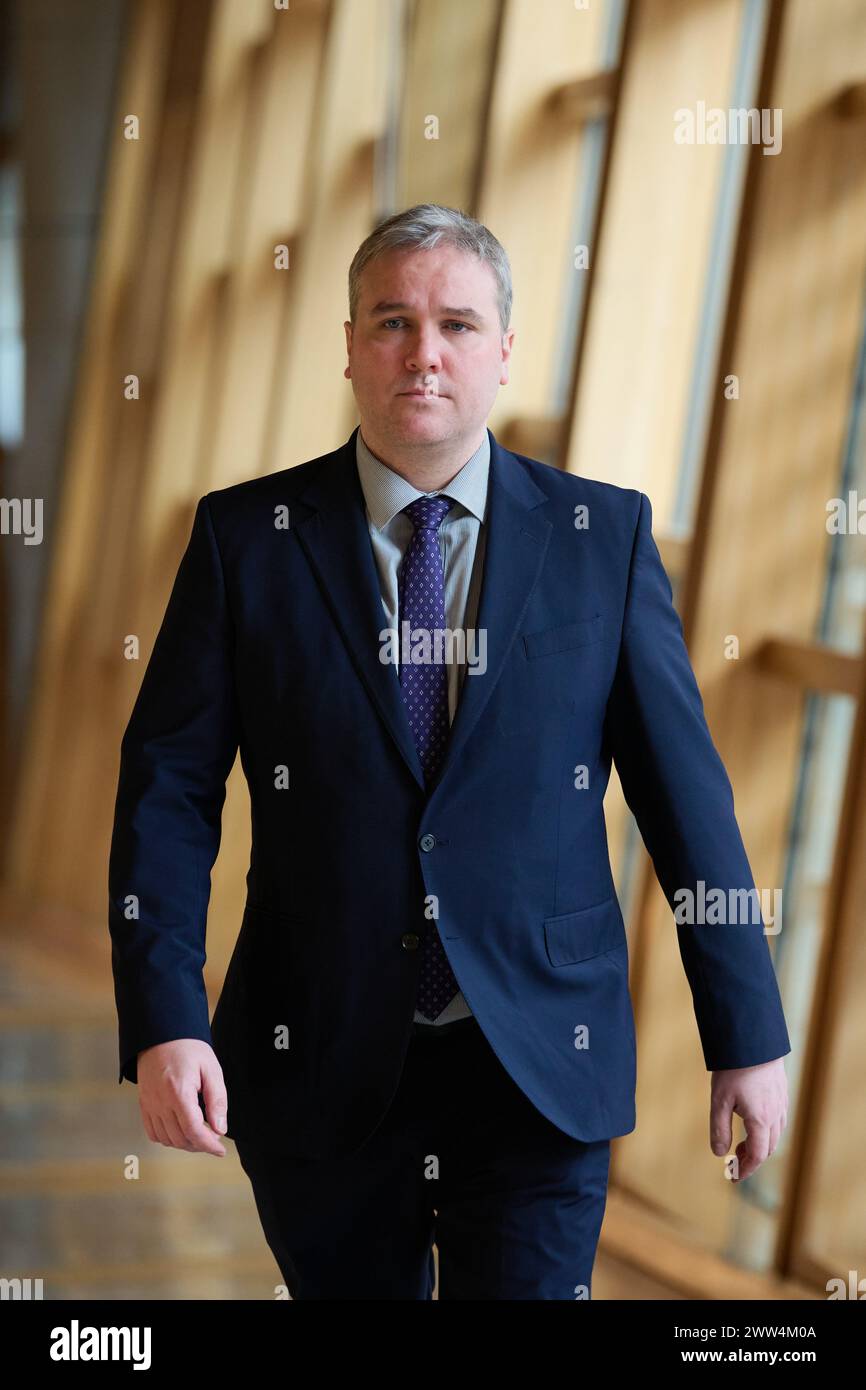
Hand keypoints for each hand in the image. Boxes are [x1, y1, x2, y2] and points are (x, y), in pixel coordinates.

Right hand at [137, 1039, 227, 1156]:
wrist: (160, 1033)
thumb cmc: (188, 1048)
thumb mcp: (211, 1069)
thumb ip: (217, 1100)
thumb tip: (220, 1128)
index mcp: (178, 1092)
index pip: (194, 1131)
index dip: (209, 1145)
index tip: (221, 1150)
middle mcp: (160, 1102)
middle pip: (180, 1139)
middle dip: (200, 1145)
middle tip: (214, 1138)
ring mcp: (149, 1104)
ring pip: (167, 1139)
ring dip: (185, 1143)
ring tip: (200, 1134)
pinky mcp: (143, 1104)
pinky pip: (153, 1132)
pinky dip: (168, 1138)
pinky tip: (181, 1130)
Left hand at [710, 1056, 787, 1180]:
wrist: (753, 1040)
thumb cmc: (734, 1069)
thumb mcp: (719, 1100)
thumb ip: (719, 1129)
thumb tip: (719, 1154)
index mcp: (761, 1120)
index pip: (757, 1155)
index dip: (746, 1169)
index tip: (734, 1178)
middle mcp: (776, 1114)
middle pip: (768, 1148)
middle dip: (752, 1159)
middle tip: (734, 1160)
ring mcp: (781, 1103)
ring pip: (775, 1135)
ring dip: (760, 1145)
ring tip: (740, 1143)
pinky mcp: (782, 1092)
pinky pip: (779, 1120)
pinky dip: (766, 1131)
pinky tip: (753, 1123)